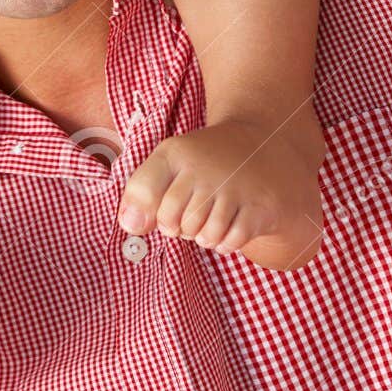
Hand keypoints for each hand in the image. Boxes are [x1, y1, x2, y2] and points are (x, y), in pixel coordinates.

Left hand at [118, 115, 325, 271]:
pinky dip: (226, 242)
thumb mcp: (169, 163)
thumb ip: (142, 191)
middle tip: (194, 210)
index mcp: (177, 153)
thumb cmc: (204, 163)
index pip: (146, 196)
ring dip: (205, 236)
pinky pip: (229, 243)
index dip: (152, 211)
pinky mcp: (259, 207)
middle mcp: (205, 169)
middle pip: (174, 224)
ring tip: (212, 216)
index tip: (164, 207)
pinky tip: (230, 222)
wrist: (261, 147)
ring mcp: (234, 188)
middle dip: (179, 227)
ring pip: (203, 237)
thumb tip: (129, 226)